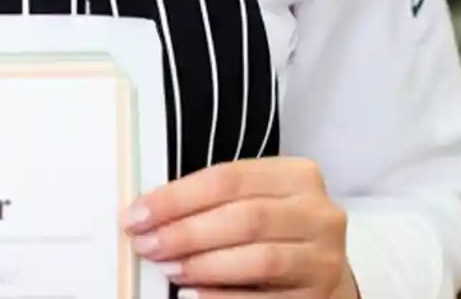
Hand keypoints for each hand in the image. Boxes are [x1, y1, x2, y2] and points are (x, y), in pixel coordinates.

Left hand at [122, 158, 357, 298]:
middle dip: (185, 233)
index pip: (227, 178)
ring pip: (259, 258)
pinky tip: (194, 294)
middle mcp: (318, 213)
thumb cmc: (272, 228)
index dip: (176, 198)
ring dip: (204, 265)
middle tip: (146, 245)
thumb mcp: (252, 199)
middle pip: (244, 218)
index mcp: (296, 175)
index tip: (136, 215)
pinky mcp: (320, 294)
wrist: (320, 270)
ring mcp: (324, 257)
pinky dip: (225, 296)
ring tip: (168, 269)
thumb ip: (211, 199)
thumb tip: (146, 214)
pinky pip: (267, 298)